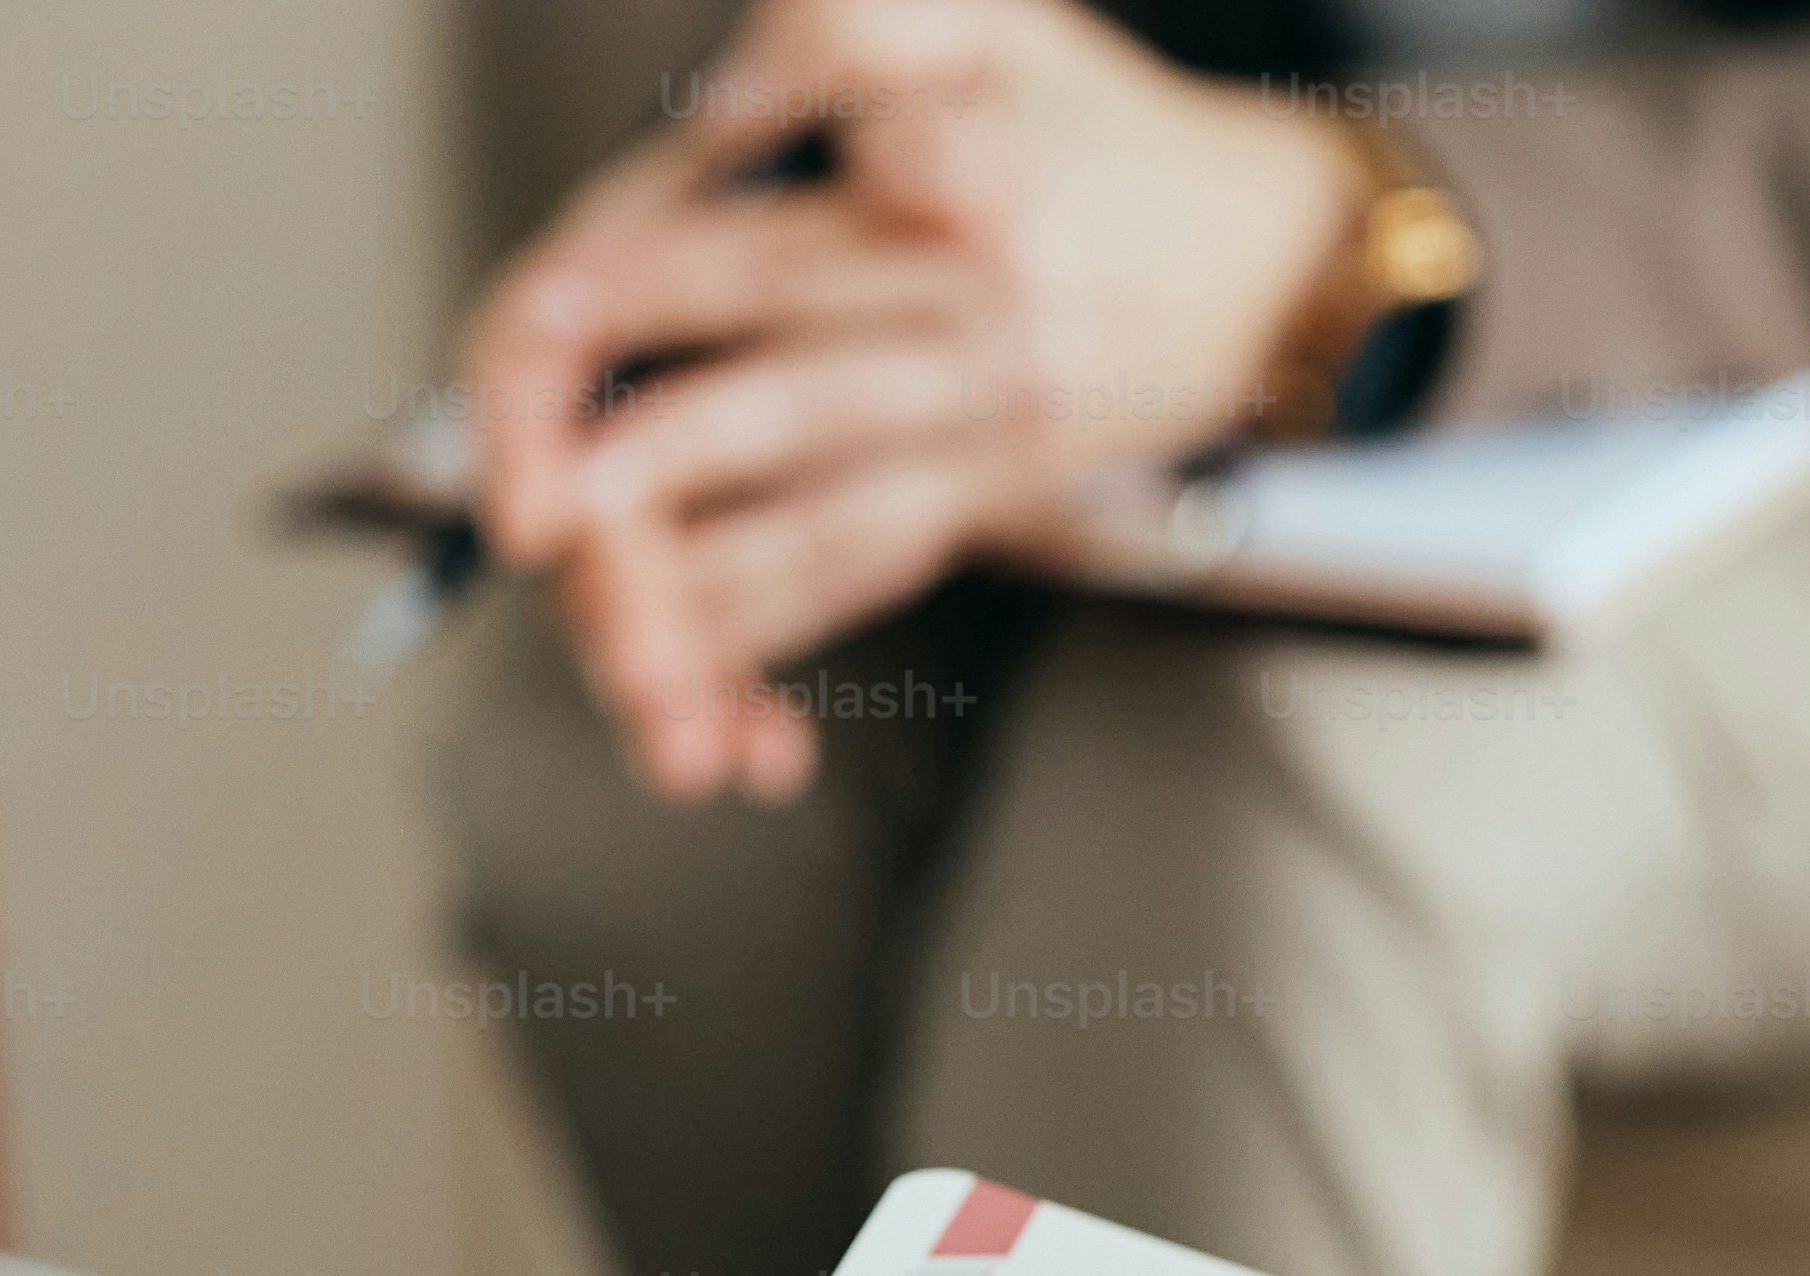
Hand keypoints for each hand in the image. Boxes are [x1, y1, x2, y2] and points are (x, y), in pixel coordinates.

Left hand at [460, 0, 1366, 798]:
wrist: (1264, 255)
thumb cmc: (1091, 123)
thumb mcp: (986, 18)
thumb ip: (846, 33)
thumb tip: (716, 110)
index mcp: (965, 189)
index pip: (783, 242)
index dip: (654, 278)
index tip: (557, 313)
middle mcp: (982, 322)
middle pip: (793, 401)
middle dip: (654, 460)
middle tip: (544, 503)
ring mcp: (993, 426)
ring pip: (831, 519)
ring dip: (712, 588)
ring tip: (607, 624)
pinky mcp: (993, 497)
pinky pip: (872, 571)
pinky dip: (777, 631)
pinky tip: (698, 676)